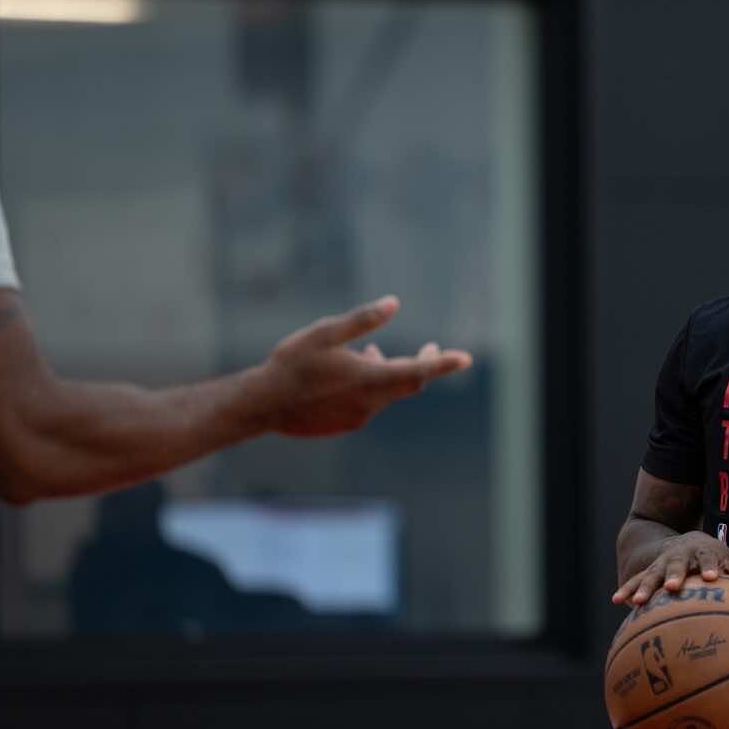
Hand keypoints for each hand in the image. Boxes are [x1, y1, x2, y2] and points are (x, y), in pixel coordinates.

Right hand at [259, 296, 471, 436]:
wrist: (262, 405)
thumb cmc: (292, 364)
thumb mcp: (325, 333)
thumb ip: (362, 321)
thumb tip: (394, 303)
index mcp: (370, 379)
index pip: (419, 372)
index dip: (443, 364)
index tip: (465, 358)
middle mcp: (371, 402)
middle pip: (410, 384)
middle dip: (423, 366)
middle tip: (431, 349)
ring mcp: (359, 417)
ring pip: (388, 393)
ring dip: (388, 372)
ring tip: (370, 352)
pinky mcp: (347, 424)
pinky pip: (370, 403)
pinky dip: (371, 386)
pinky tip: (351, 372)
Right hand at [611, 530, 728, 605]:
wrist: (687, 541)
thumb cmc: (714, 558)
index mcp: (703, 553)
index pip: (708, 559)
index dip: (709, 567)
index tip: (712, 578)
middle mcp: (680, 556)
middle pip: (677, 565)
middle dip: (674, 575)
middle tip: (672, 587)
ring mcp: (662, 563)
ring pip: (652, 574)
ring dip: (644, 587)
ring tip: (638, 602)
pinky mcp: (649, 571)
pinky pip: (636, 581)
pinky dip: (627, 590)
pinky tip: (617, 601)